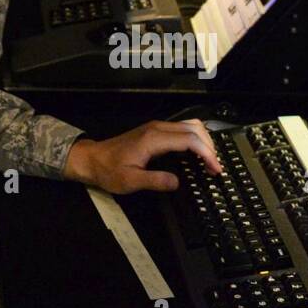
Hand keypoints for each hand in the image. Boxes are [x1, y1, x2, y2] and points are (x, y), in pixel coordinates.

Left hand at [63, 119, 221, 193]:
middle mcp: (158, 128)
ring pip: (190, 125)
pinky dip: (195, 139)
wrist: (92, 159)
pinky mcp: (156, 130)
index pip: (189, 140)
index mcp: (154, 139)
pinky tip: (197, 154)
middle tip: (215, 168)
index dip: (206, 154)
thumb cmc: (109, 171)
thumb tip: (178, 182)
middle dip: (209, 147)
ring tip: (210, 162)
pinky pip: (182, 129)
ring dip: (204, 141)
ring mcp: (157, 127)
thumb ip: (155, 181)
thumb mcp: (130, 181)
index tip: (215, 169)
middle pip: (194, 128)